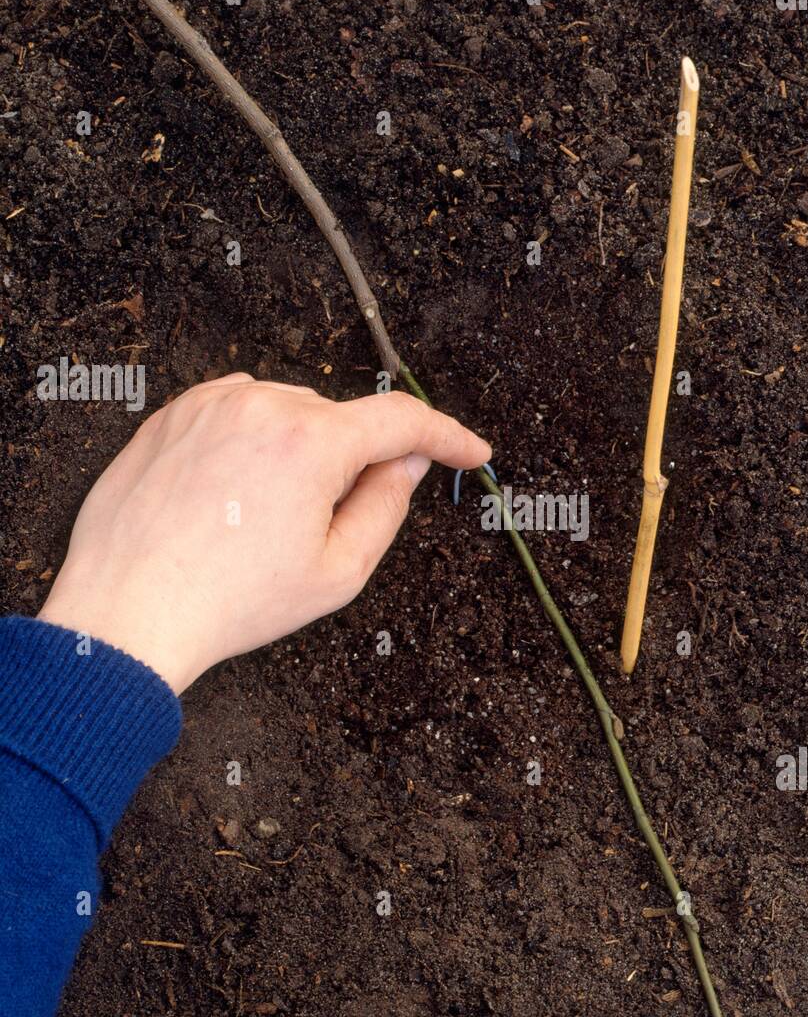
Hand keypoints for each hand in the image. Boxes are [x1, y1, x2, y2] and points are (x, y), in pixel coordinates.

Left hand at [38, 374, 490, 692]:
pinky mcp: (174, 413)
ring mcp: (211, 404)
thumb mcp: (337, 572)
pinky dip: (254, 441)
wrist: (129, 612)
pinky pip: (239, 410)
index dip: (448, 436)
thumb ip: (387, 506)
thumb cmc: (228, 602)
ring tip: (262, 521)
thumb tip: (407, 463)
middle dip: (352, 463)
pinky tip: (236, 496)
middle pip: (341, 422)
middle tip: (324, 528)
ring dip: (299, 451)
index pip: (403, 420)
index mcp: (310, 442)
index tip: (469, 451)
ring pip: (289, 413)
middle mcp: (261, 404)